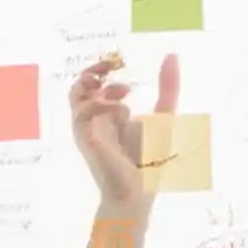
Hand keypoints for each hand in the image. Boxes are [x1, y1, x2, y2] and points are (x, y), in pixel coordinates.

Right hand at [69, 54, 179, 210]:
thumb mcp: (163, 117)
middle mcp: (96, 119)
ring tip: (117, 89)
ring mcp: (88, 129)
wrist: (138, 192)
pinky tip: (120, 108)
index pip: (98, 83)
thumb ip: (168, 89)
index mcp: (110, 115)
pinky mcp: (86, 139)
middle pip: (81, 83)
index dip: (107, 70)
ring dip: (93, 84)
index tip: (124, 70)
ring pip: (75, 95)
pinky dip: (99, 104)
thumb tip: (172, 55)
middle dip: (95, 69)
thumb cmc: (149, 161)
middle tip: (113, 67)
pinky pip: (81, 113)